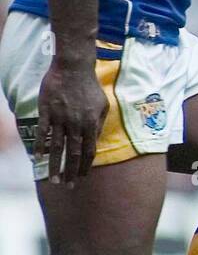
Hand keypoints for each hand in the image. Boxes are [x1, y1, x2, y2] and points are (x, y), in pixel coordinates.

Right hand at [36, 59, 106, 184]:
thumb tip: (95, 140)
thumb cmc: (90, 86)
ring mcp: (60, 118)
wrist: (73, 68)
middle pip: (74, 154)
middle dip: (71, 172)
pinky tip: (37, 158)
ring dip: (54, 165)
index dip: (86, 166)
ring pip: (57, 147)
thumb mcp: (103, 105)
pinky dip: (40, 146)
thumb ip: (99, 124)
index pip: (89, 151)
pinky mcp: (46, 111)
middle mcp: (76, 124)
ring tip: (53, 179)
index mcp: (91, 124)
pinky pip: (42, 132)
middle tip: (68, 186)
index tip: (82, 178)